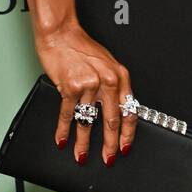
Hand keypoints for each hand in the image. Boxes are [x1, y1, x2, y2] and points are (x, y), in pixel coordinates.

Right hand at [35, 23, 136, 165]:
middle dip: (111, 144)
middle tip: (109, 158)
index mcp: (120, 75)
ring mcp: (90, 84)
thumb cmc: (81, 47)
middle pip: (112, 121)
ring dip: (84, 143)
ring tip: (82, 156)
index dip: (128, 132)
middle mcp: (108, 80)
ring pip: (88, 121)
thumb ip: (112, 85)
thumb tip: (115, 111)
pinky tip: (62, 140)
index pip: (130, 110)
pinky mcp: (71, 87)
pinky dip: (64, 130)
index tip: (125, 146)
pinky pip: (68, 115)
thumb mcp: (106, 64)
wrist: (61, 33)